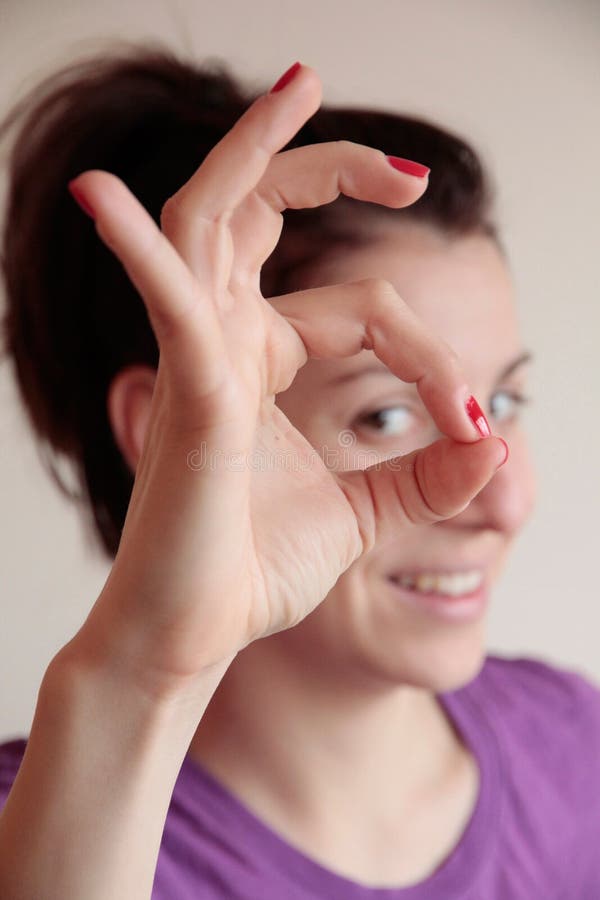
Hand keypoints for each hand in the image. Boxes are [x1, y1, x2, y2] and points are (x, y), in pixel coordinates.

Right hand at [64, 65, 505, 698]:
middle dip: (328, 167)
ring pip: (207, 221)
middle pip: (260, 215)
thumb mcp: (365, 514)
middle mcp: (223, 344)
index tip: (473, 422)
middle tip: (409, 172)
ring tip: (301, 88)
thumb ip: (426, 475)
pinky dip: (139, 246)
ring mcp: (197, 361)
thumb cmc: (255, 568)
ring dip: (251, 152)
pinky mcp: (187, 396)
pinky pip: (168, 301)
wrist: (194, 636)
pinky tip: (98, 194)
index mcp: (260, 361)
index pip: (364, 310)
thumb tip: (497, 443)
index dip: (434, 354)